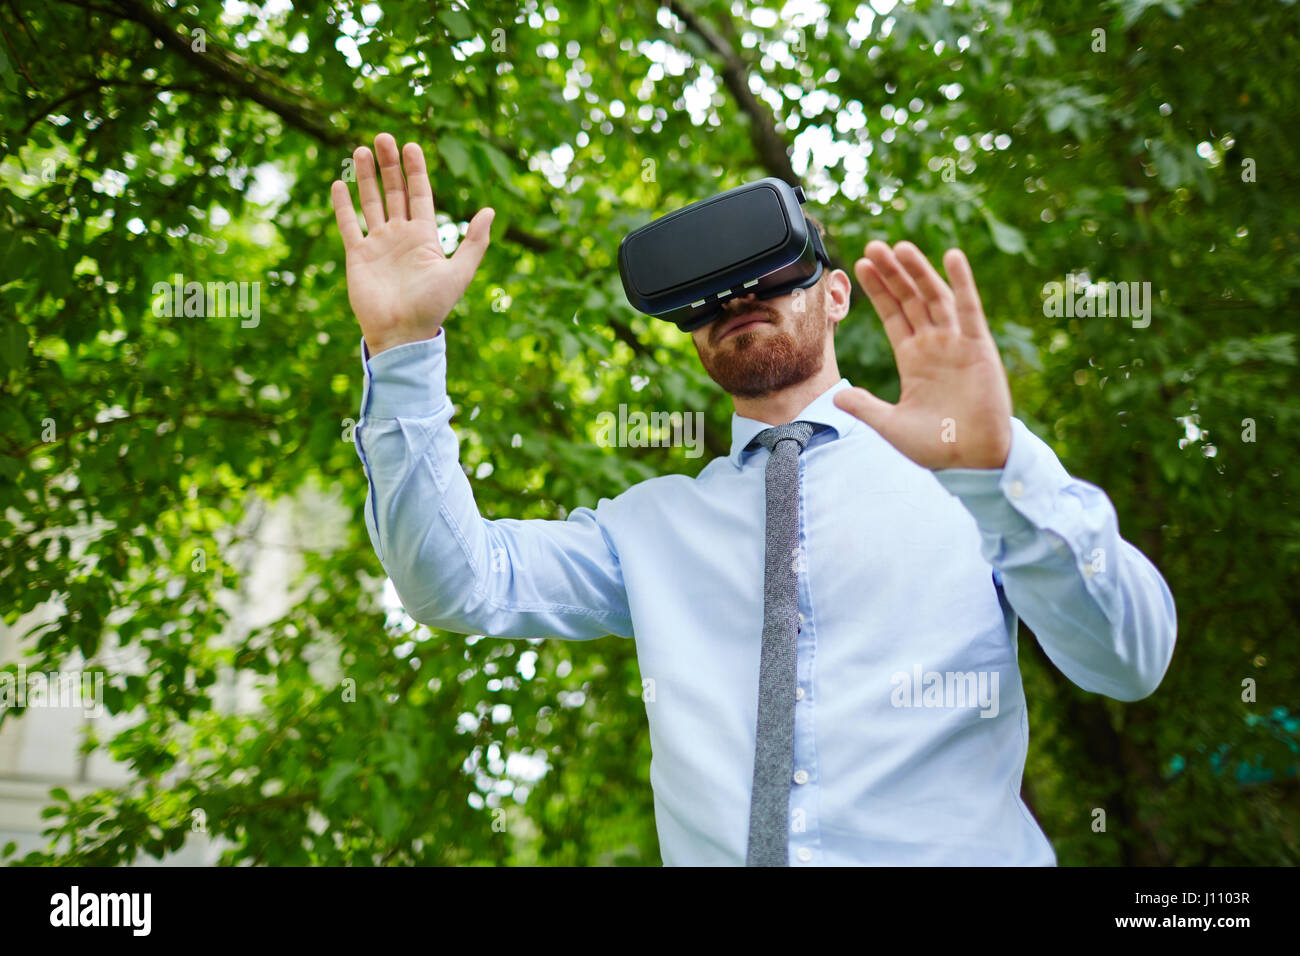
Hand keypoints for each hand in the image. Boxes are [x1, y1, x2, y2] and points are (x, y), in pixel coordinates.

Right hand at [330, 132, 493, 354]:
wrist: (402, 332)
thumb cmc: (432, 306)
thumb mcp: (460, 273)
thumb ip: (475, 243)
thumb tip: (490, 212)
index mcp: (425, 236)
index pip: (420, 194)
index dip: (416, 170)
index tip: (411, 146)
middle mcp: (401, 235)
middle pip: (394, 192)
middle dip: (389, 165)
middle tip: (383, 138)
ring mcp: (379, 244)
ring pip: (371, 202)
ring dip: (366, 177)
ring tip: (362, 149)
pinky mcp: (358, 255)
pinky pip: (349, 225)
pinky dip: (343, 205)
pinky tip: (339, 183)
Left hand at [833, 241, 1011, 469]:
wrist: (971, 461)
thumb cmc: (935, 445)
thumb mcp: (890, 425)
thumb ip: (865, 407)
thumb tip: (836, 397)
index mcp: (912, 359)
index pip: (892, 315)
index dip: (877, 291)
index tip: (859, 266)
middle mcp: (933, 345)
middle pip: (909, 300)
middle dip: (892, 273)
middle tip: (873, 246)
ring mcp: (956, 343)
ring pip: (934, 298)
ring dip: (918, 271)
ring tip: (900, 247)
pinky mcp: (978, 348)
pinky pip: (969, 310)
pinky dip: (962, 283)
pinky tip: (952, 256)